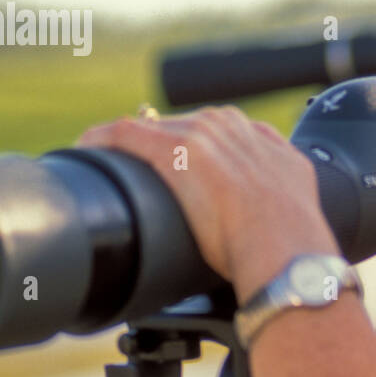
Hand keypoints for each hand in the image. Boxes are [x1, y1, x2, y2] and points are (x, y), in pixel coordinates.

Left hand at [75, 106, 339, 300]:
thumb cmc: (289, 241)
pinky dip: (101, 141)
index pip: (209, 132)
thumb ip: (272, 189)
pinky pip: (124, 133)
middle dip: (154, 148)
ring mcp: (202, 134)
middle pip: (176, 127)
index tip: (169, 171)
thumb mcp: (290, 199)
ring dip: (125, 146)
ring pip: (149, 129)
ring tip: (103, 167)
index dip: (184, 150)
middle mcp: (229, 126)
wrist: (286, 250)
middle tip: (131, 177)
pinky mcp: (175, 149)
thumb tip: (256, 214)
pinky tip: (85, 152)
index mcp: (257, 136)